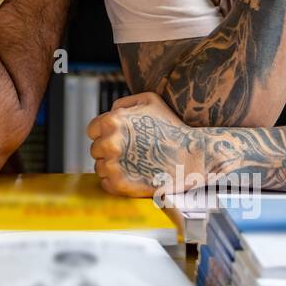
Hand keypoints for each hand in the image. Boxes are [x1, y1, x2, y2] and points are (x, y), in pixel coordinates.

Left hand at [88, 92, 203, 196]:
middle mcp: (110, 143)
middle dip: (109, 150)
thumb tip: (110, 111)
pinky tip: (133, 175)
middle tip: (131, 152)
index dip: (104, 133)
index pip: (92, 130)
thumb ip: (124, 103)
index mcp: (112, 121)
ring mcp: (114, 165)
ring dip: (112, 166)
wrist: (193, 155)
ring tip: (134, 164)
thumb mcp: (150, 100)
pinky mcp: (121, 185)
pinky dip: (116, 181)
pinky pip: (106, 183)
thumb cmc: (173, 126)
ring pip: (100, 167)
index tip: (119, 139)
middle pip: (96, 149)